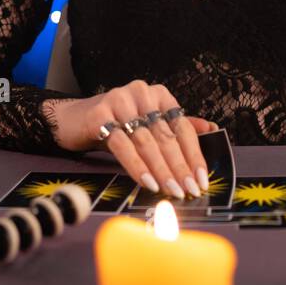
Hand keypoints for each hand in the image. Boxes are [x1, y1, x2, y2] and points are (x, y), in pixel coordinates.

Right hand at [43, 80, 217, 198]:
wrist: (74, 119)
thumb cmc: (116, 123)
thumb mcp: (148, 122)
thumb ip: (177, 126)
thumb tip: (211, 129)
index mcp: (158, 94)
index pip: (182, 127)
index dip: (193, 155)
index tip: (201, 179)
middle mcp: (141, 93)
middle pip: (166, 136)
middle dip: (179, 168)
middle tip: (187, 190)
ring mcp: (119, 101)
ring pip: (146, 141)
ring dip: (161, 170)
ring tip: (171, 191)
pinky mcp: (99, 115)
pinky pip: (123, 145)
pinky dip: (137, 167)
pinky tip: (147, 183)